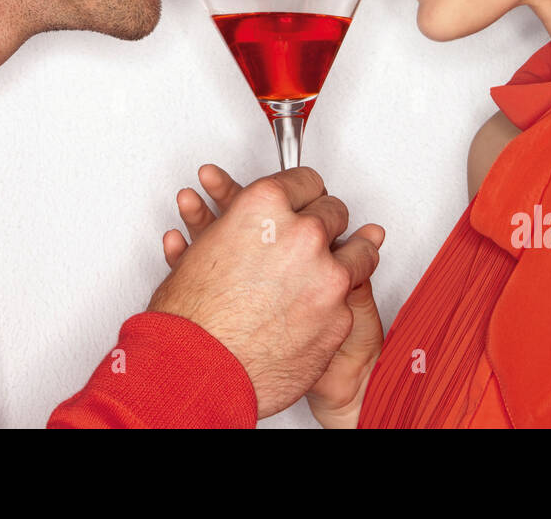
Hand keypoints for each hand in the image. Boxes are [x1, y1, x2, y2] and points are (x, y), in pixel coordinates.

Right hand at [157, 164, 384, 422]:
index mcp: (266, 204)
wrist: (197, 370)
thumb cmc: (191, 316)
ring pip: (359, 252)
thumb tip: (243, 222)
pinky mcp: (340, 316)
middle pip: (333, 211)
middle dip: (322, 222)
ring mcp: (327, 276)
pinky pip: (348, 299)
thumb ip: (236, 226)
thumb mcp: (204, 248)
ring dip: (348, 256)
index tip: (303, 200)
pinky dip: (336, 302)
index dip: (301, 193)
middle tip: (315, 232)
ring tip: (340, 260)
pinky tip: (324, 302)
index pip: (305, 180)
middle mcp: (303, 233)